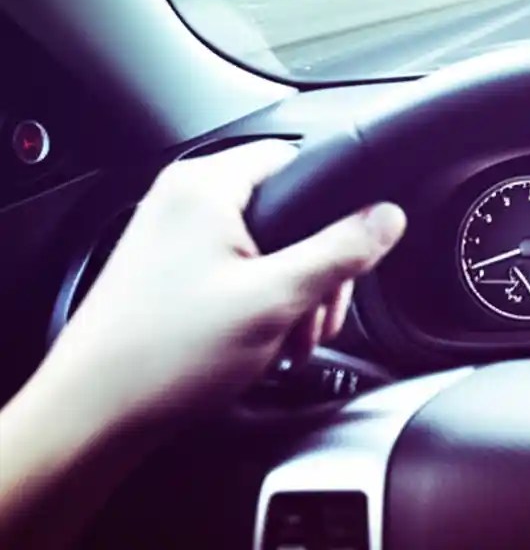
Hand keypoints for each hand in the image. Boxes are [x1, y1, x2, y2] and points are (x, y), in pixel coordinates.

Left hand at [41, 140, 406, 421]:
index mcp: (206, 186)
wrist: (95, 414)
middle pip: (288, 209)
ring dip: (294, 291)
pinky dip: (262, 300)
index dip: (336, 205)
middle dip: (317, 266)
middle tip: (317, 313)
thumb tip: (389, 217)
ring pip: (267, 244)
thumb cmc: (167, 355)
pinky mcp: (170, 268)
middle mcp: (184, 198)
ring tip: (290, 336)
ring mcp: (172, 233)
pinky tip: (266, 339)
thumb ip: (340, 252)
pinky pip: (238, 268)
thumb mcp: (276, 300)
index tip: (353, 248)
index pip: (298, 158)